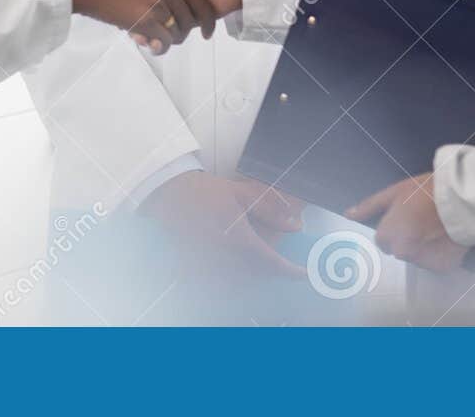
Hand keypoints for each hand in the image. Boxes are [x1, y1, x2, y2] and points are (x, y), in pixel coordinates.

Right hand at [62, 0, 216, 52]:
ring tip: (153, 41)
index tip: (207, 31)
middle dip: (182, 33)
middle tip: (167, 37)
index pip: (197, 0)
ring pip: (178, 33)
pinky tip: (151, 46)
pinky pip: (164, 41)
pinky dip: (159, 48)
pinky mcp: (147, 19)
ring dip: (169, 42)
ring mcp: (158, 3)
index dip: (204, 18)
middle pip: (191, 20)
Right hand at [139, 170, 305, 278]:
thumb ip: (271, 210)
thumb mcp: (242, 194)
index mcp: (239, 239)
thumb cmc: (204, 192)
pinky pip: (220, 281)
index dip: (292, 272)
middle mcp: (225, 257)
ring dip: (254, 276)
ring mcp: (210, 265)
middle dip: (273, 272)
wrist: (170, 194)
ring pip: (240, 281)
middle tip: (285, 266)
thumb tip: (295, 225)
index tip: (305, 274)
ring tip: (263, 266)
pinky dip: (233, 278)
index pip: (272, 263)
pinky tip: (237, 267)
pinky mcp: (197, 267)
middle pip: (258, 276)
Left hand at [345, 173, 466, 273]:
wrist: (461, 200)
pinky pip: (435, 261)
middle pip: (399, 249)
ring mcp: (423, 262)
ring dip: (423, 246)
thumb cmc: (426, 191)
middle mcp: (403, 253)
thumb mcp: (394, 192)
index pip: (382, 240)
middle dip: (407, 238)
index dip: (393, 227)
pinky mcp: (442, 267)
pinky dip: (439, 253)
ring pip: (417, 256)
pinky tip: (445, 237)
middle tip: (422, 220)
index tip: (406, 216)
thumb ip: (369, 207)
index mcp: (388, 236)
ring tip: (436, 226)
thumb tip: (349, 214)